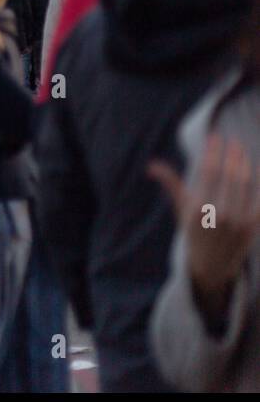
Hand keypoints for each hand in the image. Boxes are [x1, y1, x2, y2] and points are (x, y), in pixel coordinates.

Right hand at [150, 136, 259, 320]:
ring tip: (242, 151)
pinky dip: (259, 183)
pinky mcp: (254, 226)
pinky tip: (257, 170)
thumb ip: (171, 185)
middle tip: (233, 140)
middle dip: (232, 154)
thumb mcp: (181, 209)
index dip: (212, 152)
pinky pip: (259, 198)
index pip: (208, 172)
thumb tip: (152, 166)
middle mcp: (219, 213)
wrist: (212, 265)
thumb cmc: (194, 233)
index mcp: (198, 208)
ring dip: (245, 164)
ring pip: (245, 184)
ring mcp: (239, 220)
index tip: (214, 137)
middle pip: (229, 175)